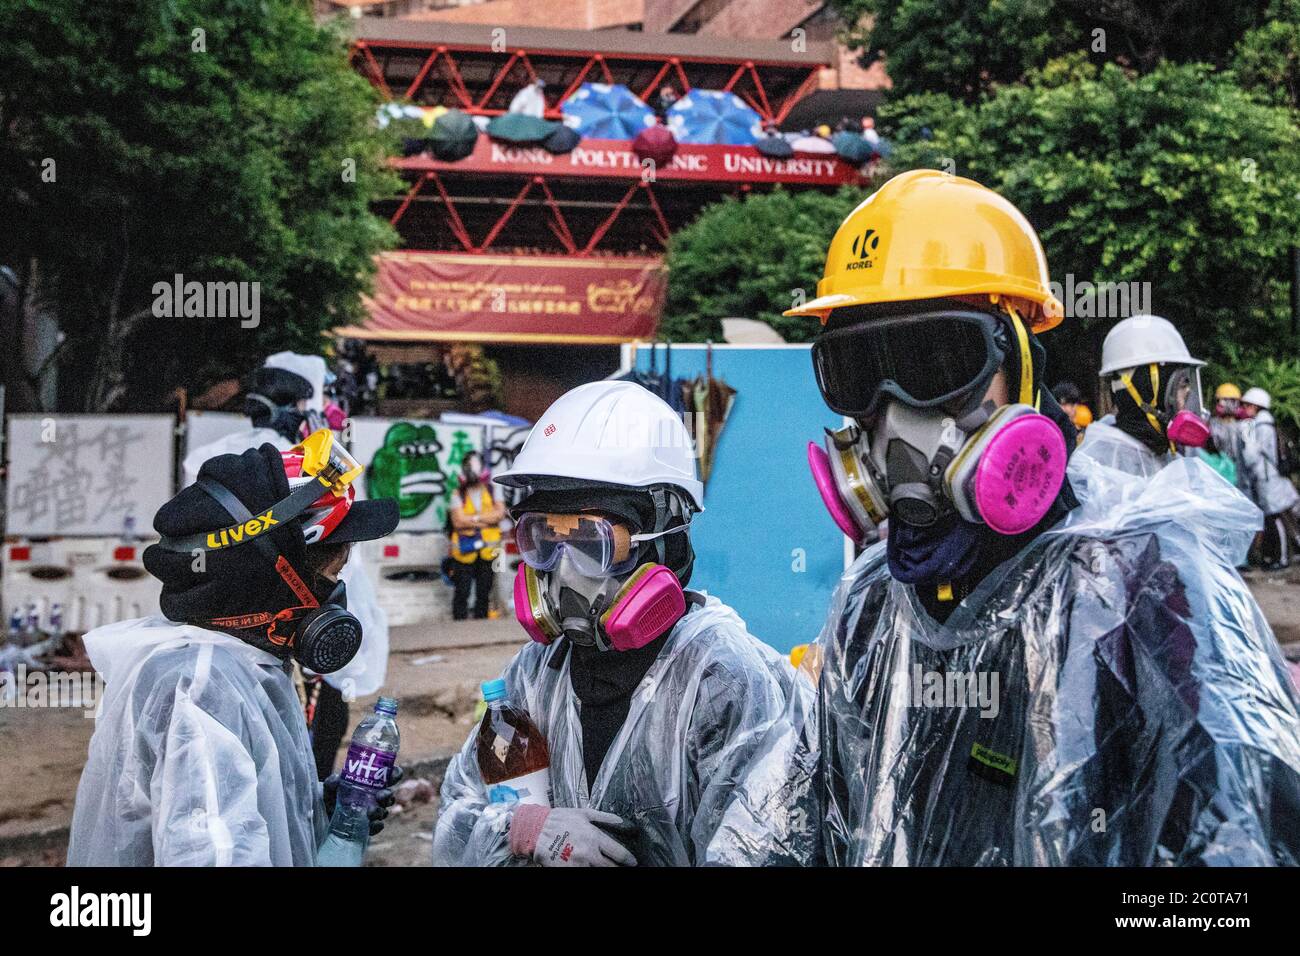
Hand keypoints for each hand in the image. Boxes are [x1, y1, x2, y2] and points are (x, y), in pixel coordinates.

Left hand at [323, 765, 404, 835]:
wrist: (327, 818)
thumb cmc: (332, 799)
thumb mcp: (330, 789)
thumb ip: (332, 782)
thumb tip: (337, 778)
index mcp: (372, 784)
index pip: (389, 777)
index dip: (395, 774)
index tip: (393, 774)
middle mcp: (376, 797)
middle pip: (389, 794)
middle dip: (388, 795)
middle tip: (381, 795)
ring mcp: (374, 812)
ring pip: (385, 810)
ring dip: (380, 810)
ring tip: (371, 811)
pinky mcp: (370, 826)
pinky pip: (378, 826)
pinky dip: (377, 825)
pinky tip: (372, 824)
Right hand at [519, 806, 636, 866]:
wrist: (536, 830)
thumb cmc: (559, 820)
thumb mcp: (583, 813)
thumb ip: (604, 817)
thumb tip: (621, 821)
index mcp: (594, 837)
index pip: (619, 853)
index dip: (629, 860)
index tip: (633, 862)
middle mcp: (589, 853)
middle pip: (610, 867)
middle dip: (616, 868)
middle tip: (618, 866)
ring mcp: (578, 864)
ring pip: (598, 872)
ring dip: (602, 869)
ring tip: (602, 865)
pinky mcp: (568, 871)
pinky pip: (583, 873)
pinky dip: (588, 870)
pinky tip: (589, 867)